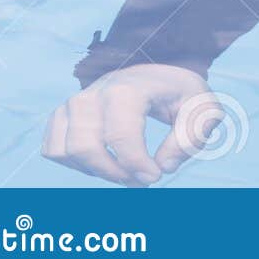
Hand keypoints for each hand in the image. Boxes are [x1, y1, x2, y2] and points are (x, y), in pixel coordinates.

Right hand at [42, 63, 219, 185]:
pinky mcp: (64, 114)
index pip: (120, 132)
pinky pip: (53, 149)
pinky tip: (104, 163)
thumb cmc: (182, 96)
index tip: (155, 176)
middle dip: (114, 173)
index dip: (136, 164)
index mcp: (132, 86)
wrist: (159, 78)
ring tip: (124, 171)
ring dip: (95, 171)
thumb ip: (193, 136)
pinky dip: (75, 165)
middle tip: (141, 180)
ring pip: (65, 150)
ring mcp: (76, 101)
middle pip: (86, 146)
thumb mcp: (204, 109)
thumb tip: (165, 165)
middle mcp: (97, 90)